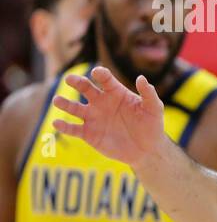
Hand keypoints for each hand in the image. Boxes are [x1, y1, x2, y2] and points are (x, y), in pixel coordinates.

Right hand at [52, 66, 166, 167]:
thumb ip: (149, 94)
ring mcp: (93, 118)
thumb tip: (141, 78)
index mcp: (116, 93)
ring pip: (74, 108)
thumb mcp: (154, 109)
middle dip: (77, 82)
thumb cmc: (151, 125)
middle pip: (85, 88)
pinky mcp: (88, 134)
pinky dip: (63, 126)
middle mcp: (101, 102)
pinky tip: (57, 123)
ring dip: (64, 103)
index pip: (105, 80)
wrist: (146, 149)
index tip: (97, 72)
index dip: (100, 74)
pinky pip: (73, 129)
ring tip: (57, 100)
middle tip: (69, 79)